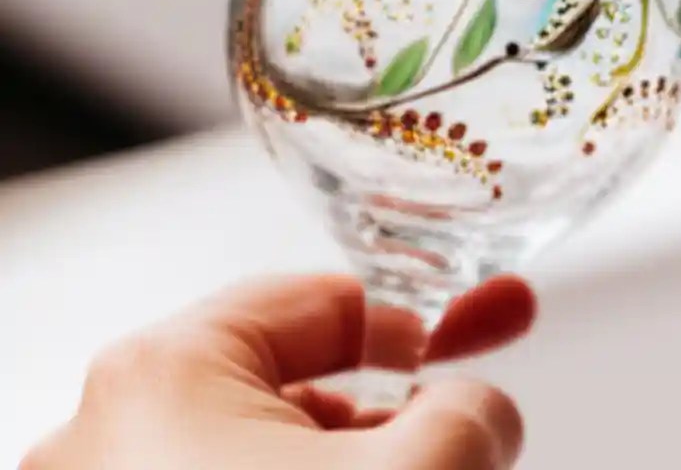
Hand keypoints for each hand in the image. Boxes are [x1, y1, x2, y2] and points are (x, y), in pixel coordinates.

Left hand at [21, 275, 535, 469]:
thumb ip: (471, 414)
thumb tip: (479, 414)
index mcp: (170, 374)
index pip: (324, 304)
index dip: (422, 319)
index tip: (485, 328)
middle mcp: (117, 441)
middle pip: (298, 393)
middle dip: (395, 414)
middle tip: (466, 440)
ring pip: (271, 467)